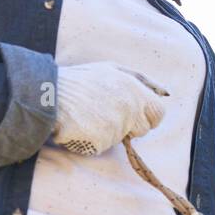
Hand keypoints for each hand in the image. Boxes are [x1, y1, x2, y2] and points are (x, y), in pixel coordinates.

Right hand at [52, 61, 169, 155]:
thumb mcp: (111, 70)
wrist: (48, 95)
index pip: (159, 112)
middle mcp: (129, 106)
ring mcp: (117, 125)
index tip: (135, 115)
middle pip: (145, 128)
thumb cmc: (80, 81)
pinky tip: (82, 126)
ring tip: (90, 116)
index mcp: (134, 88)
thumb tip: (165, 94)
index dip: (148, 116)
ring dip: (111, 131)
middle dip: (134, 127)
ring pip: (123, 137)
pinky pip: (105, 145)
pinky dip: (95, 140)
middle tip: (110, 116)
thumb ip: (141, 80)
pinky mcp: (102, 141)